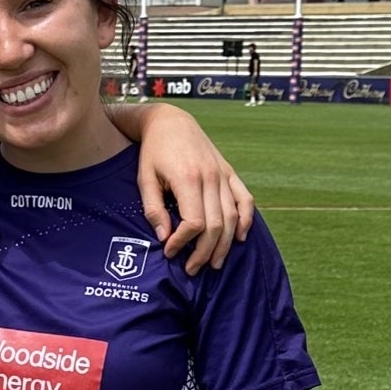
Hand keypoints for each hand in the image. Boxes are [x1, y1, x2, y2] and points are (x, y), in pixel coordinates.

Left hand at [132, 107, 254, 272]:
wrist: (171, 121)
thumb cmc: (153, 152)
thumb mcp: (144, 179)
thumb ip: (153, 209)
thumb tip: (164, 237)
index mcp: (187, 178)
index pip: (194, 222)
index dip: (183, 242)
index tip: (170, 252)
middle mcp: (210, 177)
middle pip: (216, 224)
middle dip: (204, 252)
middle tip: (192, 268)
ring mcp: (223, 174)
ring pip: (232, 216)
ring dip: (225, 244)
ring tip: (214, 263)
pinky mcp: (229, 172)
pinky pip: (245, 199)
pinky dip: (246, 220)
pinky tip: (240, 238)